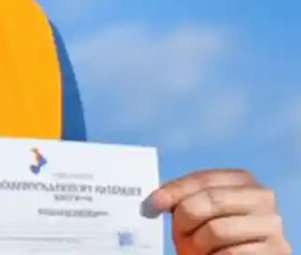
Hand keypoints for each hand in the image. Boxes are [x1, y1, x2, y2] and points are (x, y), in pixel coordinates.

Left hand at [145, 168, 289, 253]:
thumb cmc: (213, 236)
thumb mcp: (198, 212)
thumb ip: (182, 199)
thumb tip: (155, 201)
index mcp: (243, 180)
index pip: (203, 179)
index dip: (174, 192)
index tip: (152, 206)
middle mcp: (262, 198)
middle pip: (210, 201)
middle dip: (185, 219)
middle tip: (178, 235)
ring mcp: (272, 225)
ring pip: (218, 230)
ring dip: (198, 243)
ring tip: (198, 249)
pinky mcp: (275, 251)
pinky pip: (231, 254)